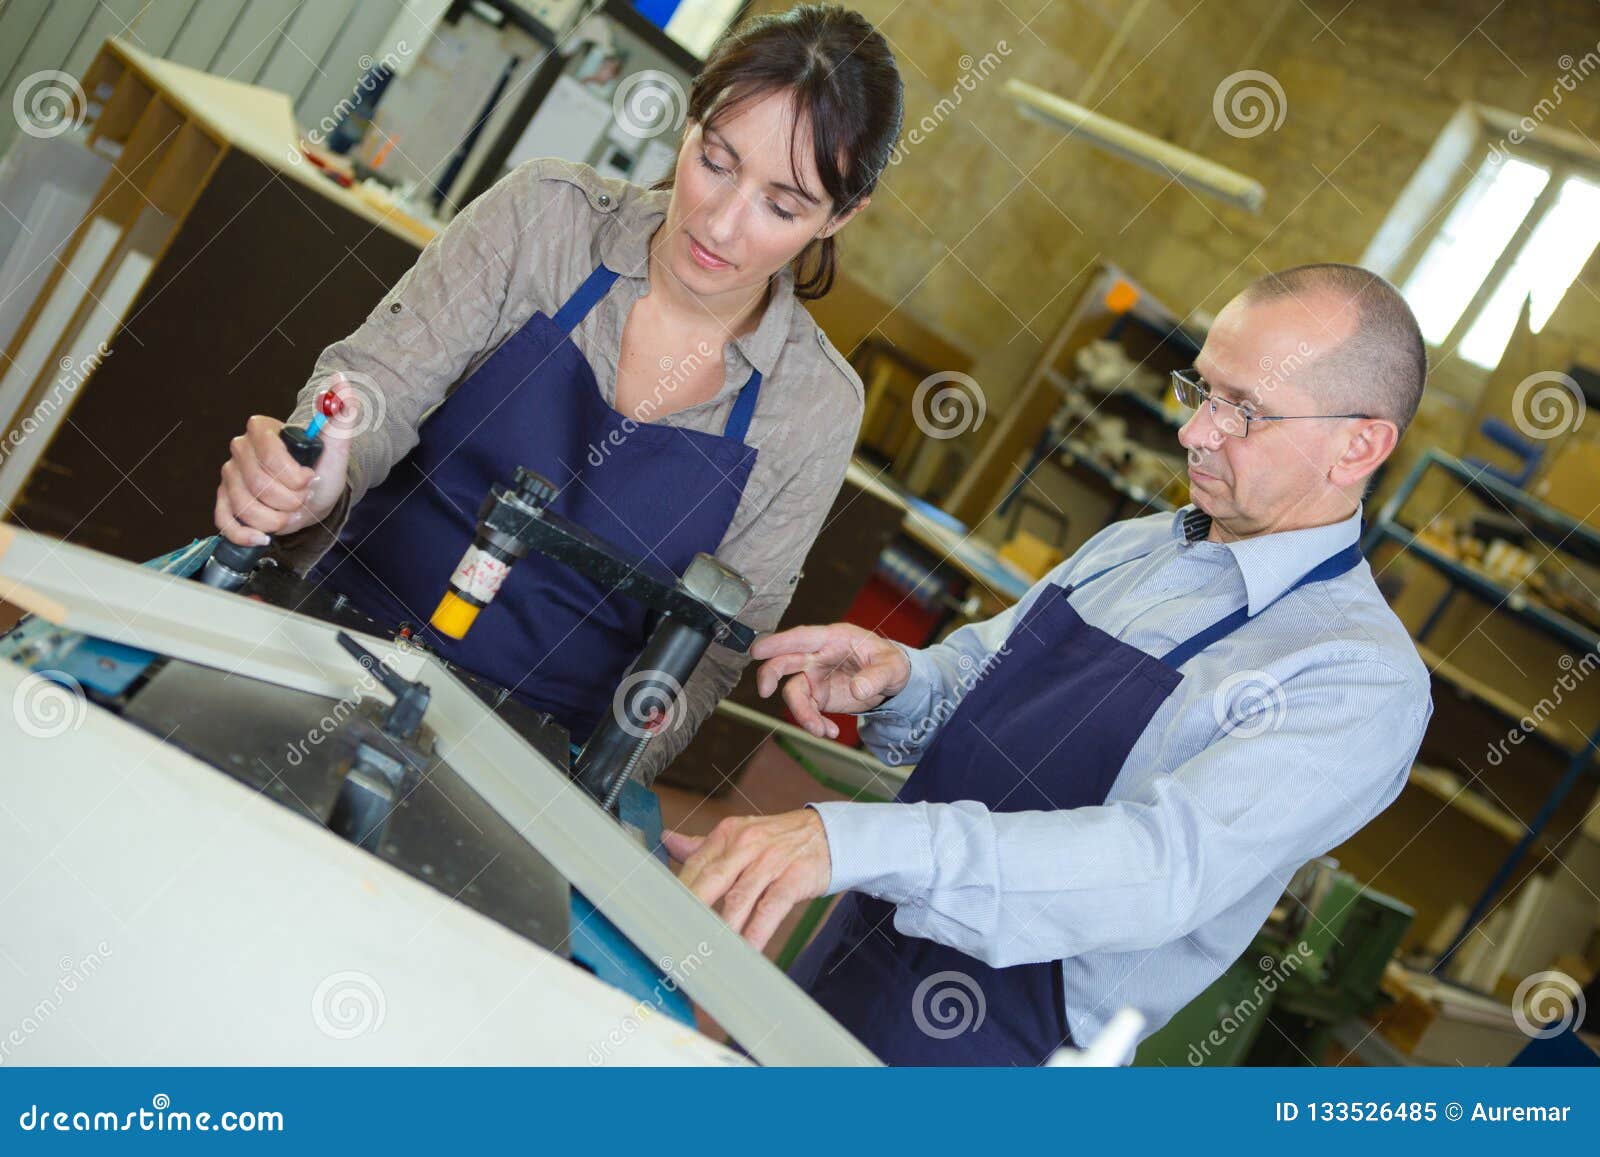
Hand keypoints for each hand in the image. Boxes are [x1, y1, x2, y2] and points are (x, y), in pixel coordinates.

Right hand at [214, 377, 356, 545]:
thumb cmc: (321, 469)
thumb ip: (341, 413)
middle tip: (304, 499)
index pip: (270, 456)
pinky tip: (264, 536)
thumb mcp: (337, 445)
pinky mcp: (224, 502)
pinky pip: (225, 522)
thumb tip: (342, 381)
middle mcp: (240, 450)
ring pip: (245, 506)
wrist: (313, 495)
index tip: (310, 480)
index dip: (294, 476)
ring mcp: (229, 477)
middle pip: (259, 484)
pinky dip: (246, 533)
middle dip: (290, 500)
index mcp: (261, 430)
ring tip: (291, 514)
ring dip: (276, 519)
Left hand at [662, 811, 831, 951]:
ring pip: (739, 899)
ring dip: (721, 928)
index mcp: (728, 834)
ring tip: (704, 951)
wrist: (829, 834)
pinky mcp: (793, 879)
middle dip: (690, 909)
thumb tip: (666, 840)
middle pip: (711, 880)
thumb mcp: (741, 835)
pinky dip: (757, 932)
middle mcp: (747, 845)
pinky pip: (770, 909)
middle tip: (674, 936)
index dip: (676, 893)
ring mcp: (771, 862)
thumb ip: (703, 845)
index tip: (661, 917)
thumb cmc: (778, 840)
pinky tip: (746, 951)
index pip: (695, 864)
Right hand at [750, 622, 911, 738]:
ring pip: (794, 693)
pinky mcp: (818, 696)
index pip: (802, 637)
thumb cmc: (890, 663)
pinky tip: (830, 731)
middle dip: (770, 674)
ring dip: (802, 714)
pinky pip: (807, 710)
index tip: (757, 651)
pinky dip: (814, 723)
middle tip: (764, 692)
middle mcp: (818, 656)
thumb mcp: (892, 666)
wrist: (892, 683)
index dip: (778, 642)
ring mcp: (815, 676)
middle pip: (785, 661)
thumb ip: (877, 676)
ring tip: (821, 731)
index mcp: (834, 639)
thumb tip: (858, 689)